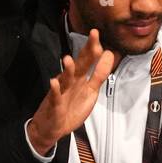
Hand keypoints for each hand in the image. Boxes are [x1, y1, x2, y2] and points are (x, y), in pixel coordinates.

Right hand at [26, 28, 114, 155]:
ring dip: (67, 69)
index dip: (95, 48)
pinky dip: (54, 90)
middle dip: (87, 50)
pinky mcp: (54, 104)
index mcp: (80, 78)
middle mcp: (71, 81)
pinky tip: (53, 82)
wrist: (52, 127)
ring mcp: (62, 91)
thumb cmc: (71, 108)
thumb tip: (109, 55)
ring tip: (68, 60)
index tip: (99, 35)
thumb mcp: (90, 91)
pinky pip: (54, 96)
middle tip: (93, 35)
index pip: (88, 60)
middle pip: (80, 64)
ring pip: (65, 78)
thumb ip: (99, 74)